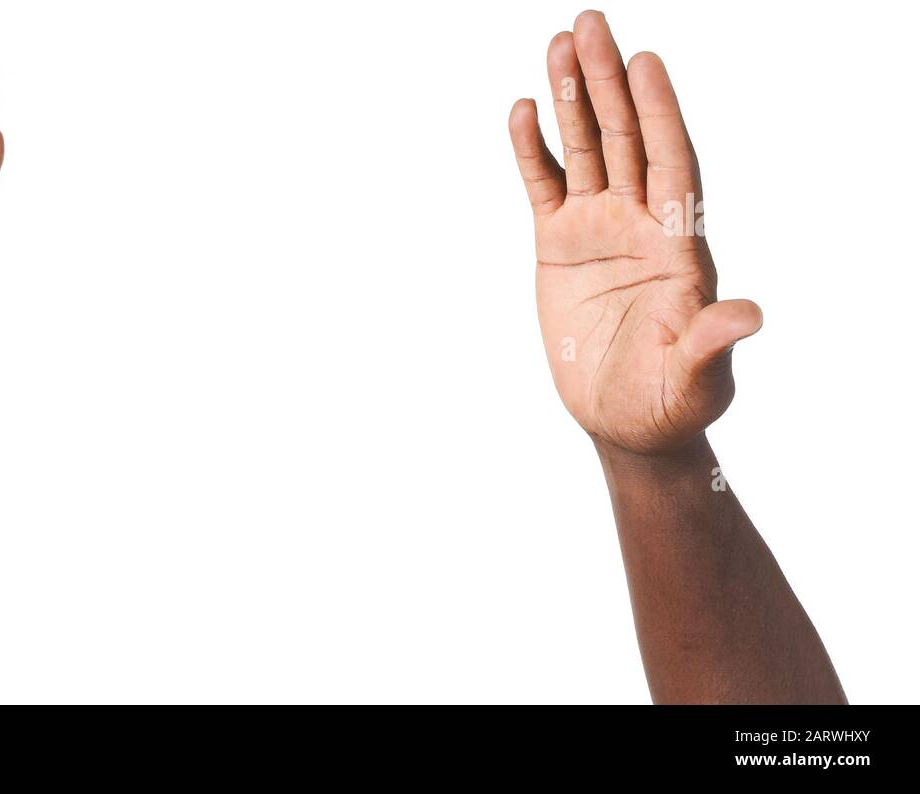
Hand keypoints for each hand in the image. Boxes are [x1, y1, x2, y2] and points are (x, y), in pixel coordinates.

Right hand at [508, 11, 760, 453]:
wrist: (626, 423)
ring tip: (558, 45)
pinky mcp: (559, 247)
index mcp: (681, 245)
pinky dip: (533, 151)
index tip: (645, 62)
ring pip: (585, 150)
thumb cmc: (673, 404)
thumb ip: (713, 340)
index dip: (659, 112)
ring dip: (572, 98)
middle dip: (608, 81)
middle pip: (625, 139)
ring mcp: (599, 231)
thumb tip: (750, 313)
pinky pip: (545, 188)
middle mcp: (641, 223)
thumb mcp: (699, 378)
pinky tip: (523, 111)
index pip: (671, 163)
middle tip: (589, 24)